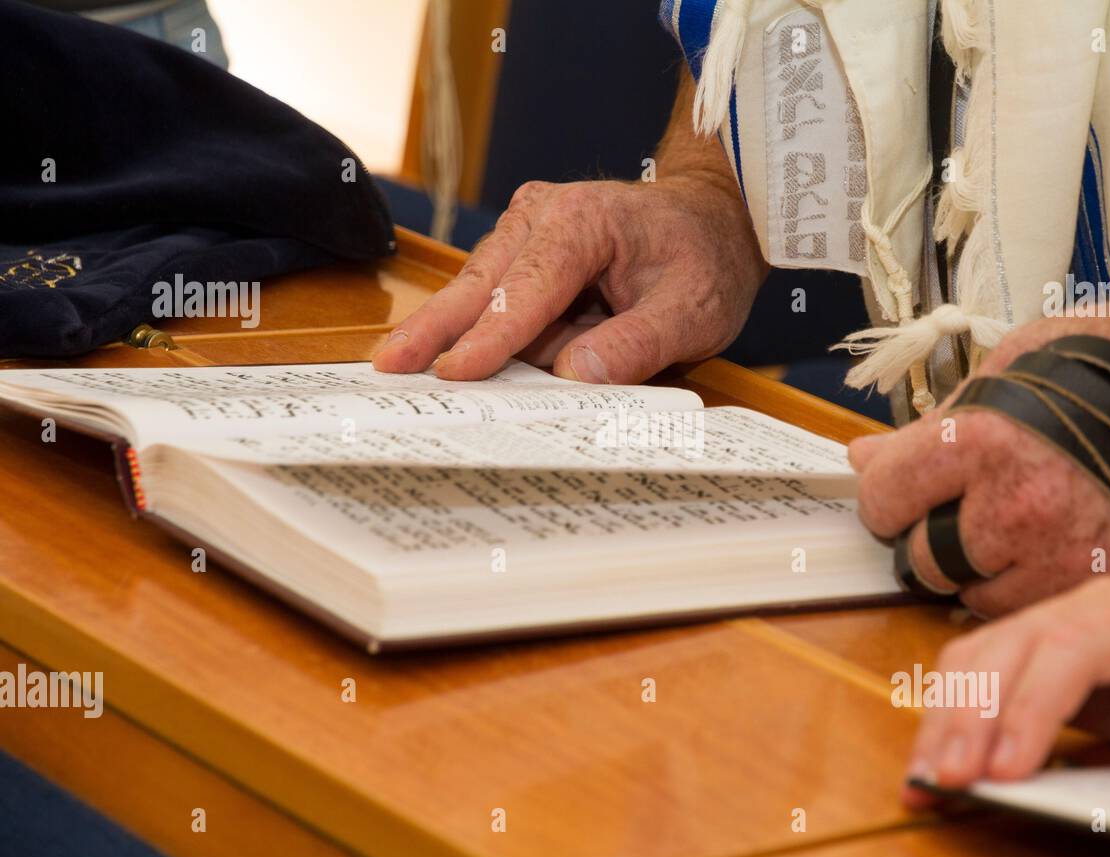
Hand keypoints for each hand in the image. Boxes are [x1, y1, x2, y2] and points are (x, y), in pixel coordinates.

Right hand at [372, 173, 765, 383]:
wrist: (709, 220)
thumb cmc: (704, 259)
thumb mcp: (696, 309)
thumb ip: (639, 343)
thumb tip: (575, 376)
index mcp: (584, 221)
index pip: (529, 287)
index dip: (492, 336)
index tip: (456, 372)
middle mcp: (542, 216)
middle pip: (481, 284)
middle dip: (435, 328)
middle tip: (388, 366)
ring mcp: (525, 231)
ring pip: (480, 292)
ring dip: (451, 334)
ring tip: (399, 367)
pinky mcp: (521, 252)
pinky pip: (494, 297)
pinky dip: (474, 330)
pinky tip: (443, 360)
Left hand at [848, 260, 1109, 616]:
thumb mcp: (1015, 366)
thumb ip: (935, 423)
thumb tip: (866, 456)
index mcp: (983, 440)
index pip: (885, 496)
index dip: (887, 495)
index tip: (900, 493)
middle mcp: (1018, 507)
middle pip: (924, 559)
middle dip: (932, 539)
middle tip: (962, 513)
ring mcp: (1066, 555)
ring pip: (977, 597)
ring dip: (984, 572)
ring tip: (1022, 526)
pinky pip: (1038, 609)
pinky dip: (1034, 590)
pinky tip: (1056, 548)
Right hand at [903, 577, 1109, 807]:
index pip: (1070, 647)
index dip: (1029, 708)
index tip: (1007, 771)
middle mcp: (1093, 609)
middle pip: (1008, 647)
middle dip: (969, 716)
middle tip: (947, 781)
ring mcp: (1057, 625)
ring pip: (977, 655)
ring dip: (945, 717)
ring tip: (927, 778)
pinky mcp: (1036, 653)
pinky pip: (976, 673)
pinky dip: (945, 716)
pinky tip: (932, 759)